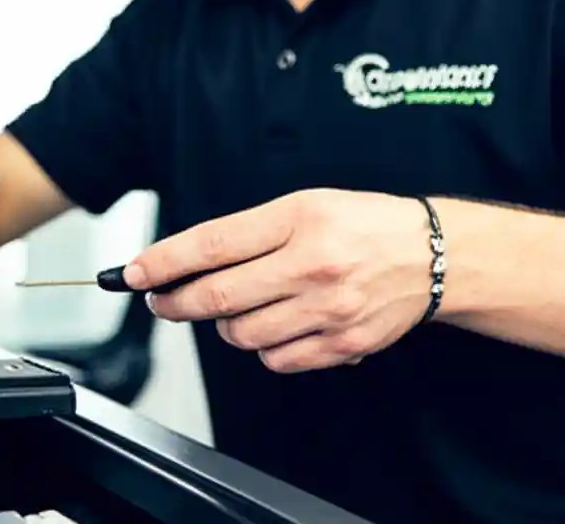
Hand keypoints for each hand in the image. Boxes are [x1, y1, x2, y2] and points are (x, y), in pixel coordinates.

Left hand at [129, 189, 434, 372]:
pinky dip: (264, 346)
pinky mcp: (342, 343)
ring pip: (241, 334)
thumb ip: (248, 233)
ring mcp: (329, 308)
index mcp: (300, 218)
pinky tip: (276, 324)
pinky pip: (276, 359)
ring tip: (238, 305)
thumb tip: (187, 261)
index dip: (163, 262)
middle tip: (160, 299)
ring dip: (224, 325)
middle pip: (217, 297)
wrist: (433, 255)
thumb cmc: (364, 224)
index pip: (212, 244)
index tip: (131, 273)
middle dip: (174, 302)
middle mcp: (313, 264)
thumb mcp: (306, 205)